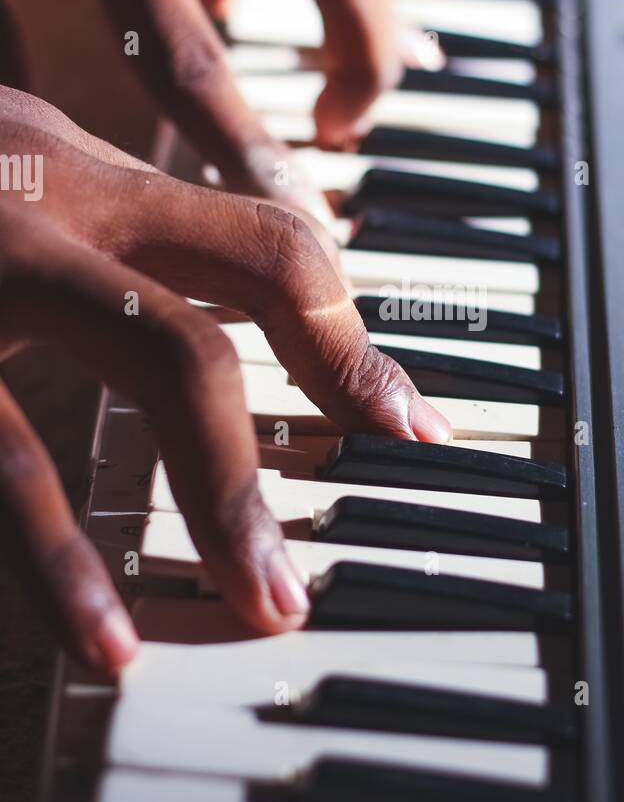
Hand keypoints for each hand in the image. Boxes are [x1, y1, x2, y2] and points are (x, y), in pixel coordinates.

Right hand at [0, 86, 450, 672]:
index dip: (348, 332)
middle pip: (257, 266)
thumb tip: (136, 306)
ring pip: (166, 351)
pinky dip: (56, 554)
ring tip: (268, 606)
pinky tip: (101, 636)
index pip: (260, 234)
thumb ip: (61, 236)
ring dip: (232, 491)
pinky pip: (8, 458)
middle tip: (381, 488)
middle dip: (339, 385)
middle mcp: (53, 186)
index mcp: (71, 165)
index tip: (406, 422)